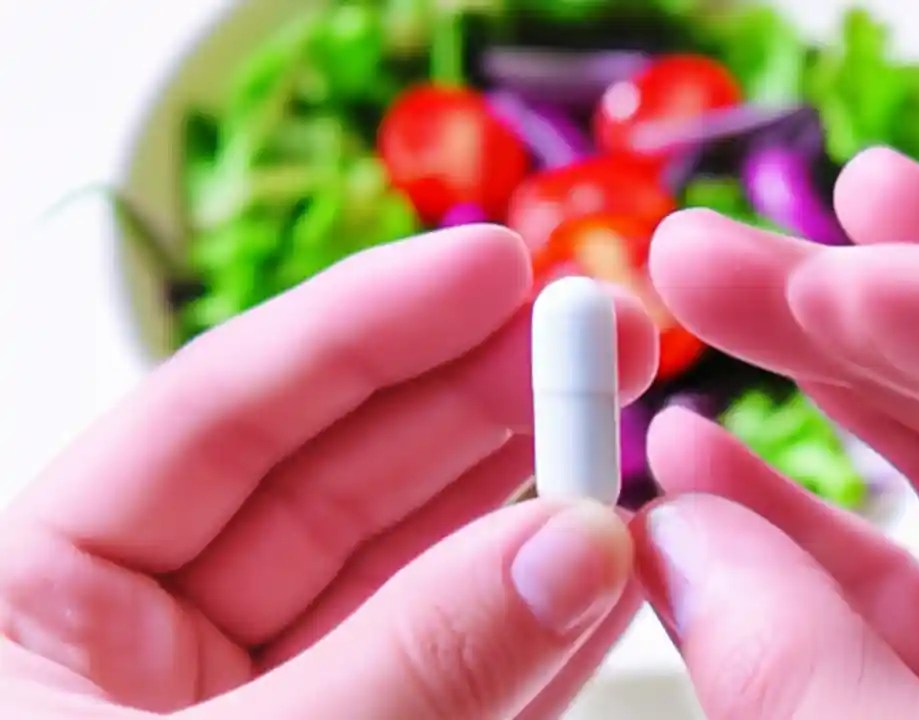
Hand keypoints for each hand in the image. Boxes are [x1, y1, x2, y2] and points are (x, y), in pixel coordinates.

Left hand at [0, 226, 657, 718]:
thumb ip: (404, 663)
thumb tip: (576, 550)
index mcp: (40, 599)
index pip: (216, 413)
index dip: (366, 325)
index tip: (493, 267)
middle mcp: (147, 646)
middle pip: (332, 476)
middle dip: (469, 396)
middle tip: (590, 336)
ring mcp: (258, 711)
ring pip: (402, 576)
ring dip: (519, 505)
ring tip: (609, 427)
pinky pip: (444, 685)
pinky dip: (531, 638)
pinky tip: (602, 574)